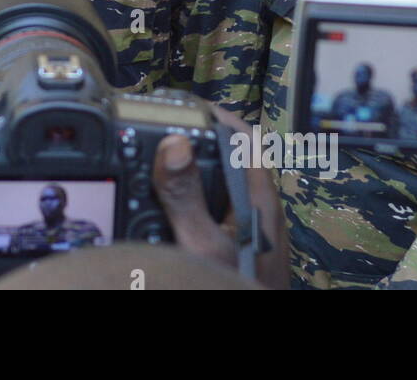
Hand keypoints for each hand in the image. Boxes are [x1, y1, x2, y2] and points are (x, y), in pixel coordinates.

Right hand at [151, 107, 288, 288]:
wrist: (253, 313)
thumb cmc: (233, 287)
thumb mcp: (201, 244)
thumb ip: (185, 196)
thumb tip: (175, 143)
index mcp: (256, 197)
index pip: (242, 137)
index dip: (215, 115)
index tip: (181, 104)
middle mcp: (258, 206)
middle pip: (230, 155)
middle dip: (197, 137)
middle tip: (160, 125)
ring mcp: (251, 225)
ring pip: (223, 180)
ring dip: (194, 165)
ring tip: (157, 155)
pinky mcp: (242, 241)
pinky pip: (217, 204)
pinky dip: (193, 193)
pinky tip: (169, 202)